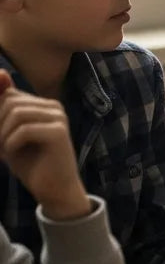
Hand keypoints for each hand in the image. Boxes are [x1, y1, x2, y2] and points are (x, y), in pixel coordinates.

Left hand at [0, 71, 87, 219]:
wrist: (54, 191)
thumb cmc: (30, 164)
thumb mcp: (8, 133)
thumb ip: (2, 106)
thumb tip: (0, 72)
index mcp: (43, 104)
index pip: (7, 94)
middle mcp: (53, 107)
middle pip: (9, 101)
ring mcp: (59, 118)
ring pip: (15, 112)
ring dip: (2, 135)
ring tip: (3, 151)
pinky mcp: (59, 133)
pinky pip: (24, 129)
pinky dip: (10, 144)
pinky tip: (12, 155)